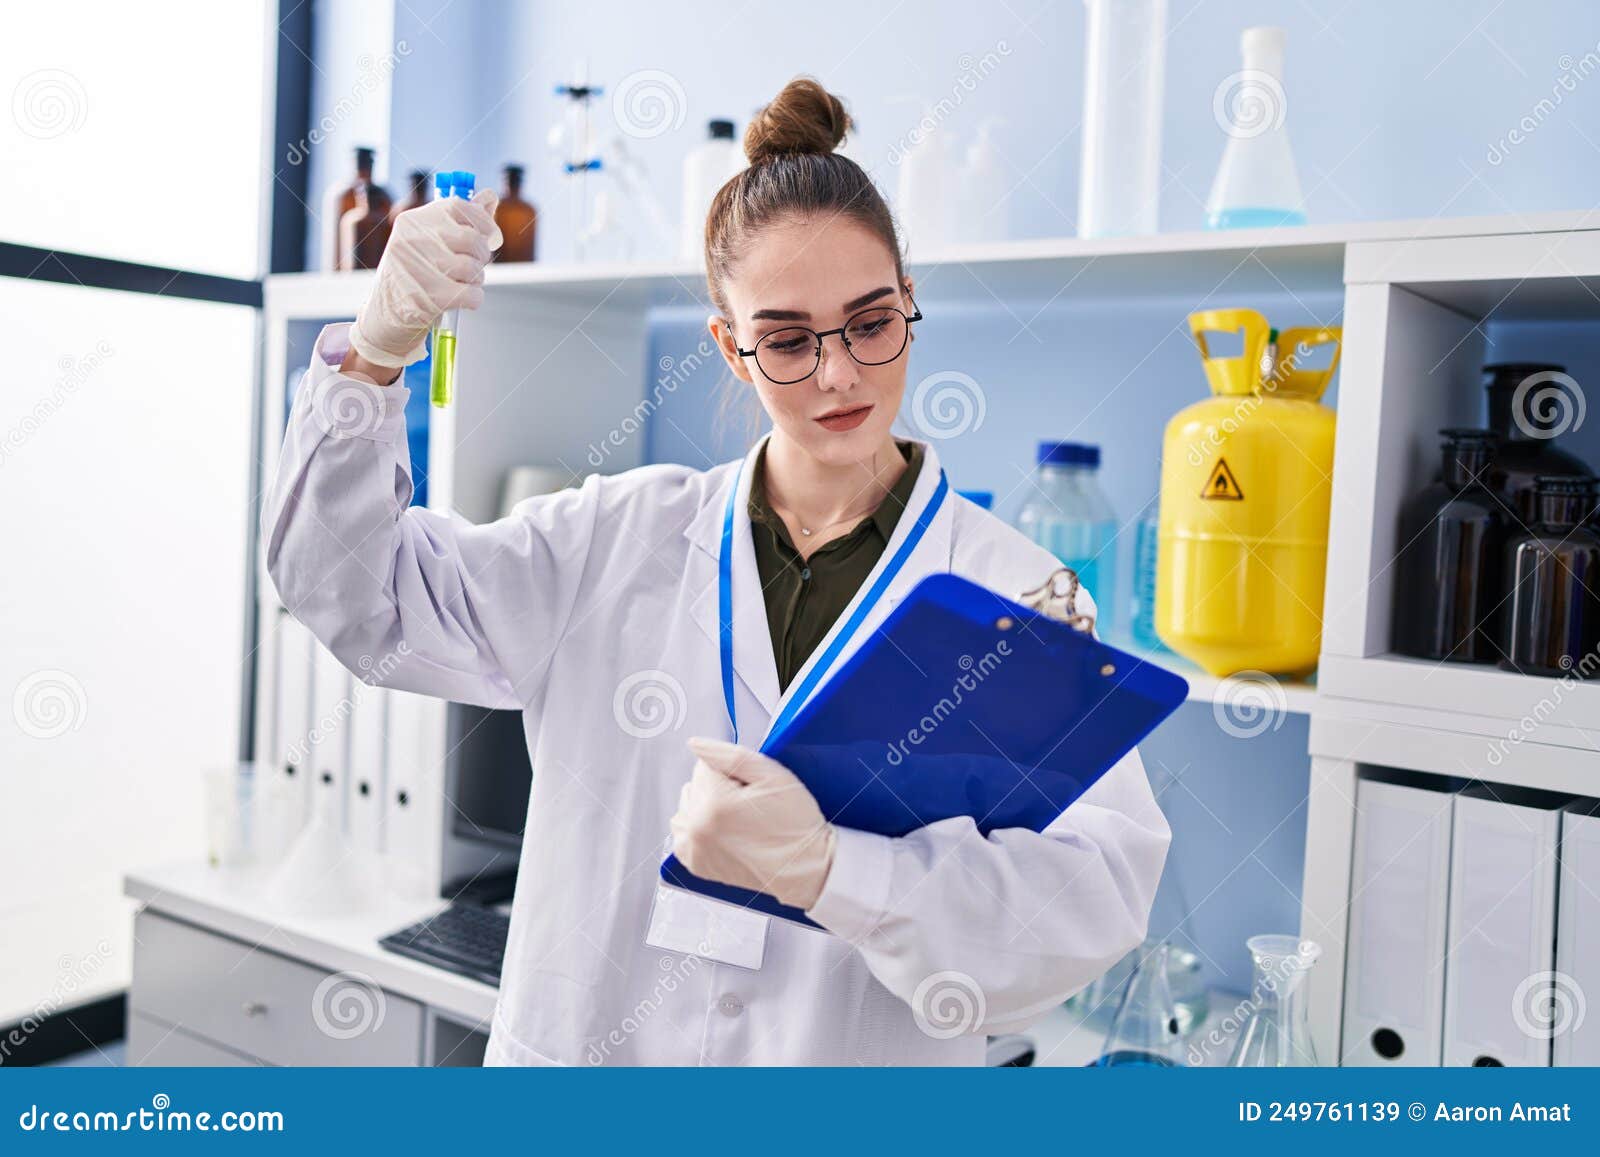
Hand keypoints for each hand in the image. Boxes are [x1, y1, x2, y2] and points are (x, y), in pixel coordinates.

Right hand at [347, 188, 503, 369]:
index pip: (459, 206)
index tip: (491, 237)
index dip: (483, 221)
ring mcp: (416, 269)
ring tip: (463, 282)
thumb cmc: (414, 275)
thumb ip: (460, 219)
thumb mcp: (429, 241)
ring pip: (473, 268)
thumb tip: (490, 196)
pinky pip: (472, 294)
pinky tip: (463, 299)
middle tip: (472, 266)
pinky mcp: (427, 299)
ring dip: (477, 279)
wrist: (385, 317)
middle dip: (482, 256)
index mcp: (412, 220)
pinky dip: (475, 299)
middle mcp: (410, 240)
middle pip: (472, 239)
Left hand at [670, 737, 836, 910]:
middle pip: (695, 785)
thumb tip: (696, 745)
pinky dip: (700, 827)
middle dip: (719, 788)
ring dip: (706, 806)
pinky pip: (684, 831)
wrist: (804, 866)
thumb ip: (729, 755)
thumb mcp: (773, 775)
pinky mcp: (696, 864)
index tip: (752, 790)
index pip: (705, 765)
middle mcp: (698, 829)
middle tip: (750, 806)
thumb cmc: (795, 825)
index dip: (732, 773)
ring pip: (687, 805)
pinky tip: (724, 831)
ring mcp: (694, 849)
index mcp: (714, 804)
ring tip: (737, 819)